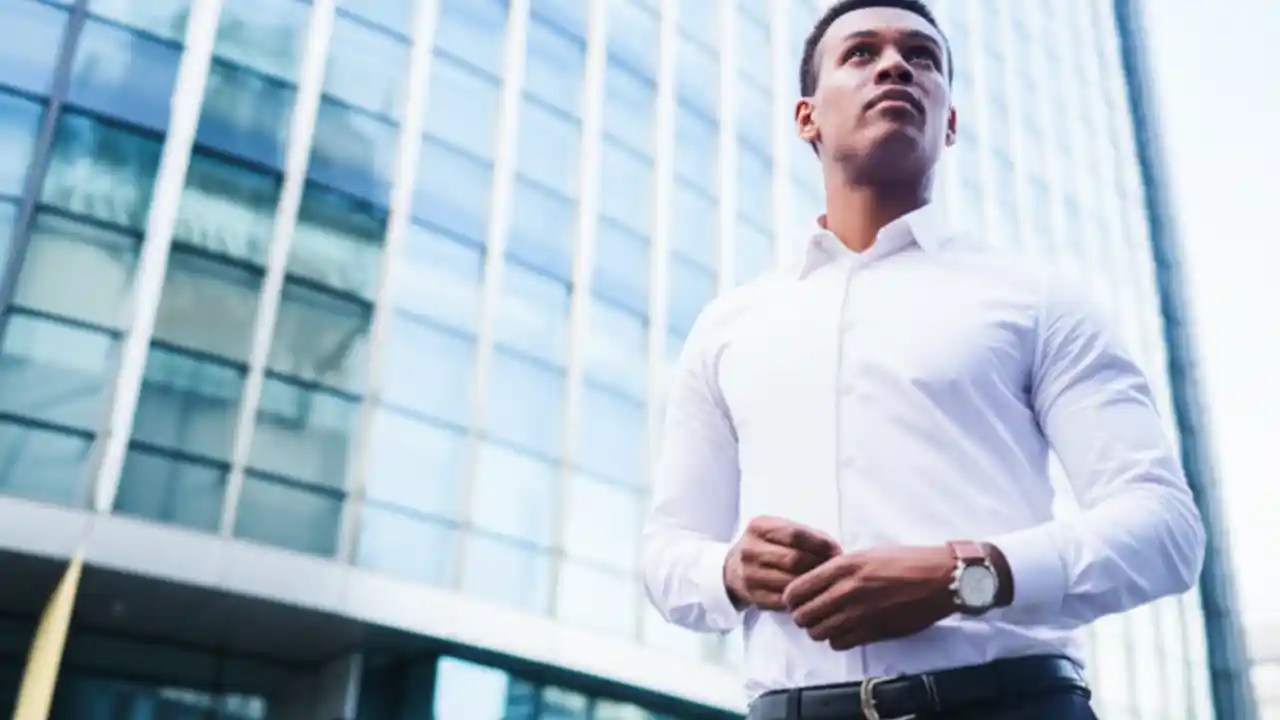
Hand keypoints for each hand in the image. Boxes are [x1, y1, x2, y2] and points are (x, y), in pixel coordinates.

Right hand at [724, 516, 841, 611]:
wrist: (732, 568)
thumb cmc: (766, 545)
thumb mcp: (777, 530)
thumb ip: (804, 534)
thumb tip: (834, 550)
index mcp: (758, 527)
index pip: (795, 534)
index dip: (819, 543)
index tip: (835, 549)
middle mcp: (750, 550)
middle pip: (794, 559)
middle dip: (819, 564)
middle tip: (834, 568)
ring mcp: (750, 575)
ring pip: (791, 582)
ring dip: (813, 583)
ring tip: (825, 580)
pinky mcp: (754, 596)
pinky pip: (785, 600)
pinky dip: (801, 597)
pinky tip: (811, 593)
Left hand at [782, 545, 955, 650]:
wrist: (940, 578)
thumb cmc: (906, 561)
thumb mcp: (866, 554)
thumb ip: (838, 568)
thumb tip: (816, 581)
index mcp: (843, 567)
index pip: (797, 590)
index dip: (791, 599)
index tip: (795, 600)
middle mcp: (847, 591)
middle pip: (803, 616)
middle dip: (802, 616)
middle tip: (811, 613)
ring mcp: (859, 614)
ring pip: (818, 633)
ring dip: (819, 630)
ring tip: (829, 623)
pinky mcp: (874, 632)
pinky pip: (839, 643)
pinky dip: (838, 640)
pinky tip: (846, 630)